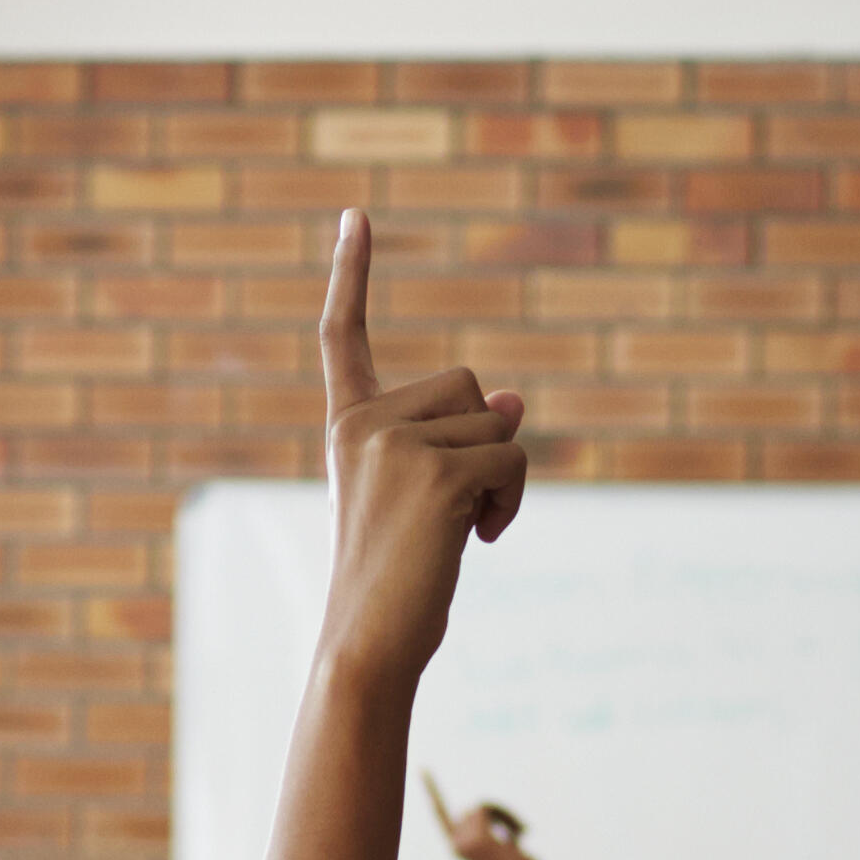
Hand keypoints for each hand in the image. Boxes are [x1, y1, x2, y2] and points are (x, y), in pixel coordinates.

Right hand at [316, 211, 528, 680]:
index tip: (357, 215)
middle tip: (456, 513)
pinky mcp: (435, 473)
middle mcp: (363, 424)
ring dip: (502, 480)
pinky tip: (481, 542)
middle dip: (482, 443)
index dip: (352, 275)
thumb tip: (514, 401)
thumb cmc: (397, 585)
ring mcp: (394, 445)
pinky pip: (511, 458)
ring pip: (495, 424)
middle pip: (464, 387)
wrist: (368, 644)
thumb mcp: (429, 500)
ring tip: (464, 534)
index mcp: (348, 428)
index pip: (345, 338)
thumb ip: (460, 443)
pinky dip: (513, 501)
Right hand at [424, 773, 542, 859]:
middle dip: (495, 814)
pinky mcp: (477, 836)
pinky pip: (487, 807)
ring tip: (520, 833)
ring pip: (480, 806)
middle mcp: (455, 844)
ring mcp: (464, 841)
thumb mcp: (499, 844)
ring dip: (503, 814)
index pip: (441, 816)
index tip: (422, 768)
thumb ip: (485, 827)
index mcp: (458, 848)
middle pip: (471, 809)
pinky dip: (506, 814)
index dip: (432, 791)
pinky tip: (522, 832)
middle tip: (520, 830)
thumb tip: (471, 809)